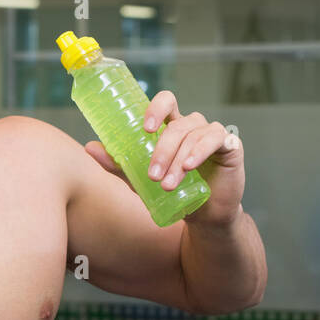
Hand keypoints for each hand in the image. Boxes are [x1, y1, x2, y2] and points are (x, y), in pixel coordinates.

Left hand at [86, 90, 244, 225]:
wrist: (203, 217)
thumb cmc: (172, 193)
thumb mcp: (140, 180)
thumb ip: (118, 164)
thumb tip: (90, 147)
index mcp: (172, 126)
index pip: (166, 102)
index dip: (156, 107)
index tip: (145, 127)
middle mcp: (193, 126)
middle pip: (177, 124)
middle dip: (162, 150)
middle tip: (152, 176)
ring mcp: (212, 134)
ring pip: (192, 136)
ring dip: (177, 161)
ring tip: (168, 185)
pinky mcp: (230, 146)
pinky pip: (214, 140)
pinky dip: (199, 152)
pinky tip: (189, 167)